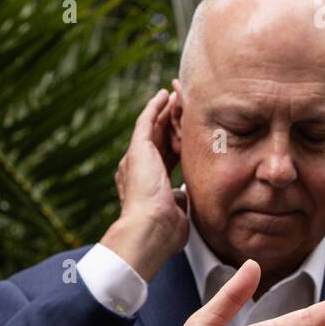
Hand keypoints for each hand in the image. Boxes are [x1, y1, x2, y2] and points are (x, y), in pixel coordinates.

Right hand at [101, 88, 187, 280]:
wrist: (150, 230)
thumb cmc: (165, 231)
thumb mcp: (178, 212)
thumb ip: (179, 200)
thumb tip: (183, 195)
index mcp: (149, 184)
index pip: (167, 158)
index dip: (178, 144)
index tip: (189, 134)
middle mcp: (138, 168)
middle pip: (160, 139)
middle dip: (172, 123)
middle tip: (183, 106)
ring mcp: (136, 158)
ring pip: (153, 127)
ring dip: (166, 110)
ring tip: (177, 95)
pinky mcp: (137, 149)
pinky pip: (146, 121)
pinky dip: (155, 107)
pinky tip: (165, 94)